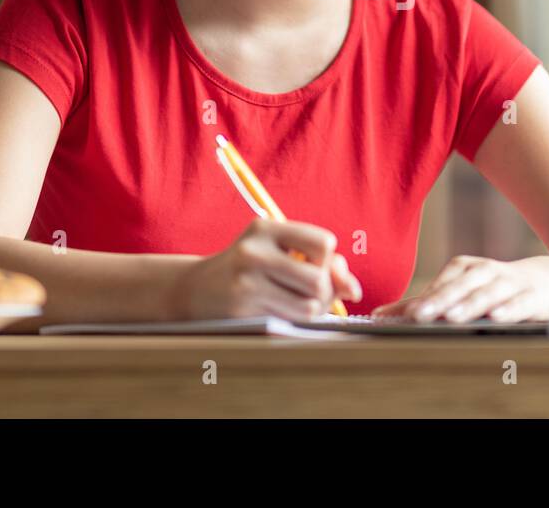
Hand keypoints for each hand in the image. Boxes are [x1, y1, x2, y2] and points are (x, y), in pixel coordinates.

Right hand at [171, 220, 362, 321]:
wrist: (194, 291)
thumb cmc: (248, 269)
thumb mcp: (279, 253)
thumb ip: (322, 264)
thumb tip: (354, 290)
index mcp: (266, 227)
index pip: (324, 243)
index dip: (327, 260)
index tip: (311, 265)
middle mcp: (255, 250)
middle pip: (319, 278)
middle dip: (324, 291)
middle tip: (311, 294)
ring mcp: (246, 281)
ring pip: (309, 305)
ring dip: (312, 311)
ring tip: (297, 305)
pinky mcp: (242, 309)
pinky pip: (290, 321)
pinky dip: (296, 321)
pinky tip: (281, 314)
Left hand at [372, 255, 548, 322]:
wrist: (547, 280)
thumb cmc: (495, 287)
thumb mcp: (461, 289)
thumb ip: (424, 302)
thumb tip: (380, 315)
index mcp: (465, 268)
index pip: (441, 283)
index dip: (423, 298)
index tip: (405, 315)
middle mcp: (485, 272)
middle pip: (459, 287)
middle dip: (439, 301)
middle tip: (419, 316)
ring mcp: (509, 283)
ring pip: (487, 294)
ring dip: (469, 305)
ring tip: (452, 318)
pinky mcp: (532, 297)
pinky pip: (519, 304)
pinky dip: (508, 310)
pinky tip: (497, 318)